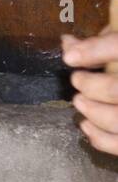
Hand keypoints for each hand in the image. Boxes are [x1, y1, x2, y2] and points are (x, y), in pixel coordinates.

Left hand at [62, 31, 117, 155]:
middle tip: (77, 80)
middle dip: (92, 87)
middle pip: (117, 90)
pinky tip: (87, 126)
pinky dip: (101, 139)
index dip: (96, 50)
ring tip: (79, 101)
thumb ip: (105, 41)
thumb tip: (68, 44)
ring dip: (94, 113)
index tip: (70, 58)